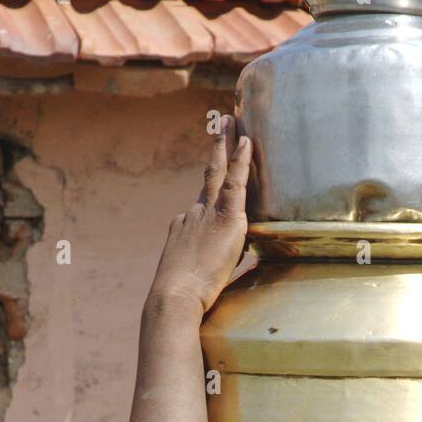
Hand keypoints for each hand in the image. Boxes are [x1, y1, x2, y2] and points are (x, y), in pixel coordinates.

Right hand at [146, 115, 251, 316]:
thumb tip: (225, 278)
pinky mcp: (225, 218)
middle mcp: (192, 215)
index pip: (201, 208)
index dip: (209, 194)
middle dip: (215, 150)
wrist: (174, 296)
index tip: (213, 173)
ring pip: (219, 172)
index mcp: (183, 231)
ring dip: (226, 144)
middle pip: (207, 177)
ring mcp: (206, 213)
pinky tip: (247, 141)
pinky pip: (236, 183)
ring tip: (232, 121)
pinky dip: (241, 161)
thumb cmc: (183, 300)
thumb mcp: (194, 282)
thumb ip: (212, 272)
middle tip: (220, 126)